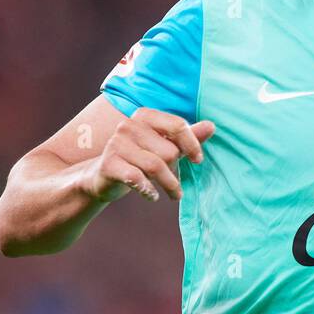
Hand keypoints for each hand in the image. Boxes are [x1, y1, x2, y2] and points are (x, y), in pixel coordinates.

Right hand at [81, 108, 214, 203]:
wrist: (102, 176)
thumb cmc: (139, 158)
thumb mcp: (164, 146)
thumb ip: (187, 137)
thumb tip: (211, 126)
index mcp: (145, 116)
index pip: (177, 125)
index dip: (192, 145)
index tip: (198, 161)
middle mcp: (129, 126)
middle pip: (169, 151)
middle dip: (176, 170)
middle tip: (175, 182)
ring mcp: (116, 144)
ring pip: (156, 166)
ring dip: (170, 185)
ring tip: (175, 195)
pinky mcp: (109, 164)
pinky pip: (137, 178)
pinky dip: (149, 191)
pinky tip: (153, 197)